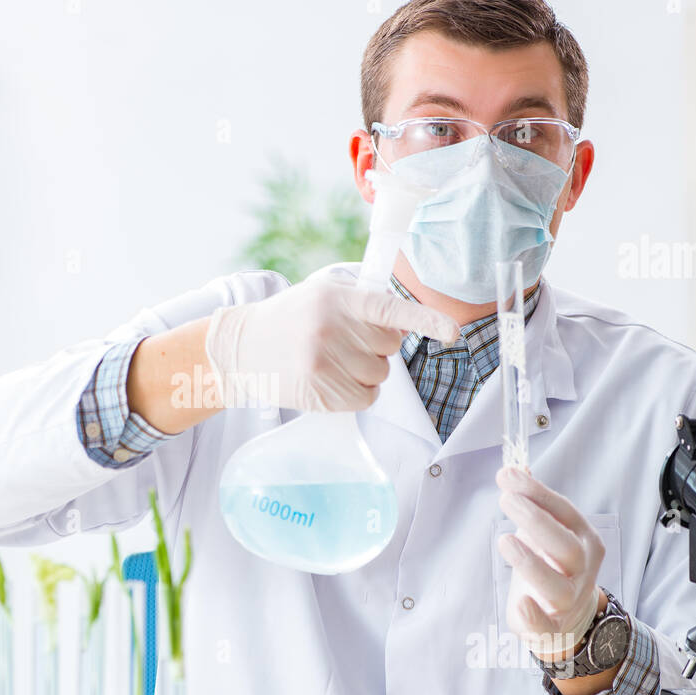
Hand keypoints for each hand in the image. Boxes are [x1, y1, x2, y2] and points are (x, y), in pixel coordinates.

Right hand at [204, 265, 458, 411]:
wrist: (243, 347)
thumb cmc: (292, 318)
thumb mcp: (323, 294)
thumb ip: (363, 301)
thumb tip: (407, 323)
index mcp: (336, 299)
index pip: (388, 310)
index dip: (425, 321)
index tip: (453, 332)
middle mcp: (330, 329)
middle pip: (389, 349)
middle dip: (375, 347)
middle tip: (343, 341)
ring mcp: (323, 363)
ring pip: (379, 377)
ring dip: (364, 372)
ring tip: (331, 360)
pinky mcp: (319, 392)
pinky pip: (365, 399)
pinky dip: (355, 394)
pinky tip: (330, 380)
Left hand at [495, 466, 603, 657]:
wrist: (569, 618)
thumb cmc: (553, 565)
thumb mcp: (547, 531)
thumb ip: (533, 502)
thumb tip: (515, 466)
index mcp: (583, 539)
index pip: (564, 512)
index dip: (538, 494)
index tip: (508, 475)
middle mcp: (581, 569)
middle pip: (566, 546)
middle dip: (537, 521)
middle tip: (506, 500)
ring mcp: (569, 600)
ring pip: (557, 586)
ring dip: (531, 562)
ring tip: (505, 540)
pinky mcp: (552, 628)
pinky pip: (546, 626)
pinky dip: (533, 616)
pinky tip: (519, 603)